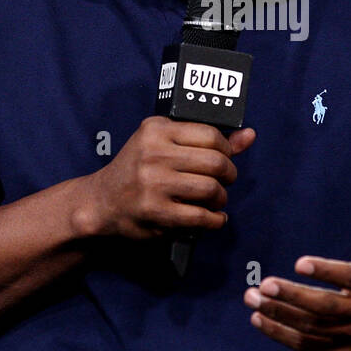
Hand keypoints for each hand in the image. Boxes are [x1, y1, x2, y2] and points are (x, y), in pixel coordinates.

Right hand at [76, 116, 255, 239]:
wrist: (101, 202)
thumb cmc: (138, 170)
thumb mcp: (165, 145)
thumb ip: (208, 140)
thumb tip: (249, 135)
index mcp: (156, 130)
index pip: (210, 135)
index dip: (226, 150)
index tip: (223, 159)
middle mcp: (153, 153)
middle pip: (215, 162)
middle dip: (228, 175)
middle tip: (223, 182)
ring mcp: (153, 183)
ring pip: (211, 189)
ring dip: (221, 199)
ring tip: (216, 200)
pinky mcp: (155, 212)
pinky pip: (201, 216)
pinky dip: (215, 220)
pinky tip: (213, 218)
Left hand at [244, 191, 350, 350]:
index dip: (327, 271)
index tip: (299, 262)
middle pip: (326, 308)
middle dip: (293, 297)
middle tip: (263, 284)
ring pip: (313, 329)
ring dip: (280, 315)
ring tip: (251, 298)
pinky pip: (309, 346)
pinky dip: (283, 335)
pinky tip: (259, 319)